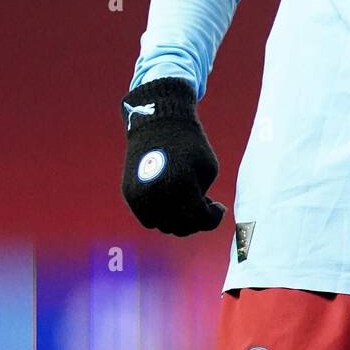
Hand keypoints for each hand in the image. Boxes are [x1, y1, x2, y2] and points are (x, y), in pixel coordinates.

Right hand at [120, 76, 226, 234]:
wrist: (158, 121)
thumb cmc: (190, 144)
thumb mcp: (208, 169)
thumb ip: (204, 199)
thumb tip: (194, 220)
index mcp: (181, 188)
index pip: (200, 220)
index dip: (214, 217)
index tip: (219, 207)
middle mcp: (157, 196)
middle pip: (180, 227)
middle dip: (195, 220)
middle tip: (204, 205)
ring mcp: (140, 197)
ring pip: (162, 225)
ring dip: (177, 219)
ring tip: (187, 201)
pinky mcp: (129, 194)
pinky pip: (147, 217)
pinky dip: (160, 213)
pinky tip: (171, 199)